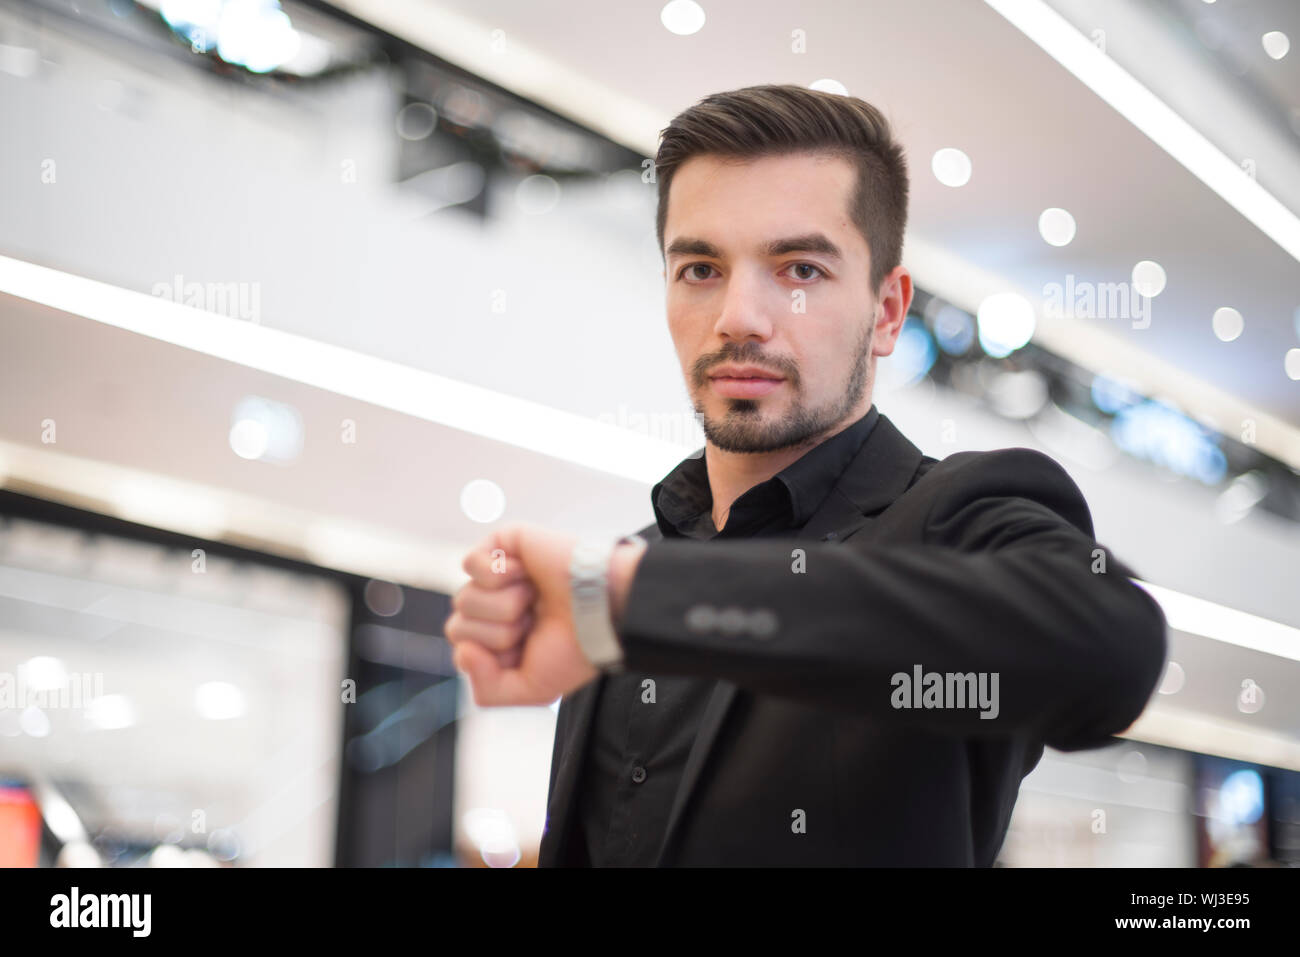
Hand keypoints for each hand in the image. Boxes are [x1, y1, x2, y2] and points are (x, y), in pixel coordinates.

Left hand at [445, 522, 598, 706]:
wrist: (603, 609)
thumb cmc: (576, 647)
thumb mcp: (532, 689)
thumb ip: (488, 691)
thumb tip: (462, 651)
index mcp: (502, 637)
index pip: (463, 650)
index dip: (492, 657)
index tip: (529, 649)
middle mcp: (496, 606)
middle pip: (457, 627)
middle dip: (498, 633)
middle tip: (534, 621)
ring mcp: (498, 575)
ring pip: (463, 599)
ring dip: (506, 605)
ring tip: (536, 598)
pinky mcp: (504, 544)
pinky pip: (470, 563)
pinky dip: (499, 574)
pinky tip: (526, 574)